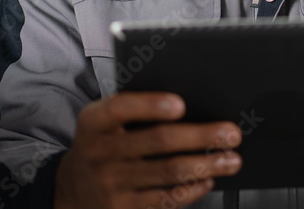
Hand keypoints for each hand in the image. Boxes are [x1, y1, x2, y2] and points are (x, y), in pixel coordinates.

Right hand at [54, 92, 241, 208]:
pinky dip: (192, 189)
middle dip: (201, 136)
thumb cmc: (103, 143)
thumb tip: (192, 106)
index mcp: (94, 121)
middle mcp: (99, 153)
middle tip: (231, 133)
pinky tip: (208, 180)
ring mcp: (110, 184)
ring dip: (206, 165)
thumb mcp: (103, 121)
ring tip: (232, 159)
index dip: (151, 105)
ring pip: (168, 173)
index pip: (121, 108)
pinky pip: (164, 200)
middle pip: (158, 140)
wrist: (71, 189)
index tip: (181, 104)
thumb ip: (135, 110)